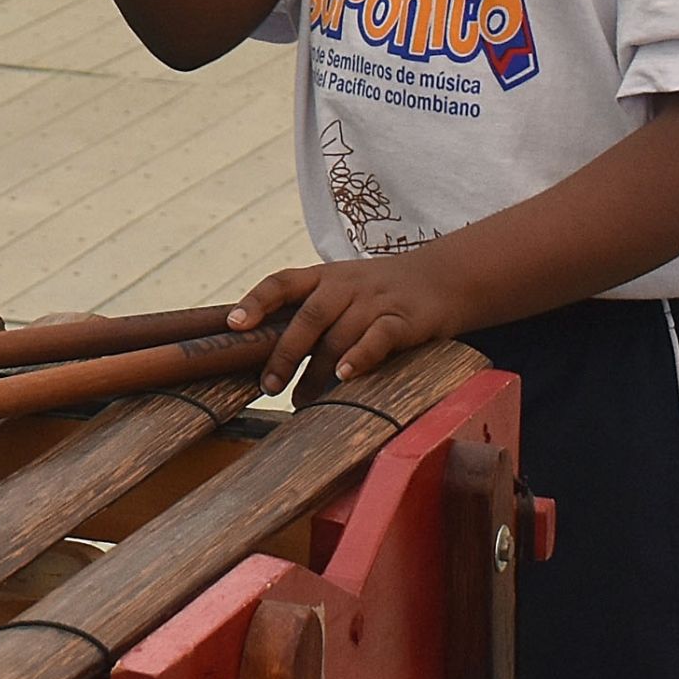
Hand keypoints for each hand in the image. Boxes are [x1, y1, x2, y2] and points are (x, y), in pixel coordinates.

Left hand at [228, 252, 472, 391]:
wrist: (444, 277)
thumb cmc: (379, 294)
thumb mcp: (342, 291)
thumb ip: (309, 315)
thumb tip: (263, 355)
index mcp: (324, 277)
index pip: (283, 282)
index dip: (257, 301)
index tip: (234, 325)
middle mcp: (346, 285)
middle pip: (309, 317)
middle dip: (285, 353)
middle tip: (269, 386)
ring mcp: (376, 301)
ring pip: (340, 334)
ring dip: (317, 371)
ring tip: (301, 401)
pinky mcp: (405, 319)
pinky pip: (379, 337)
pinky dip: (361, 356)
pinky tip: (346, 376)